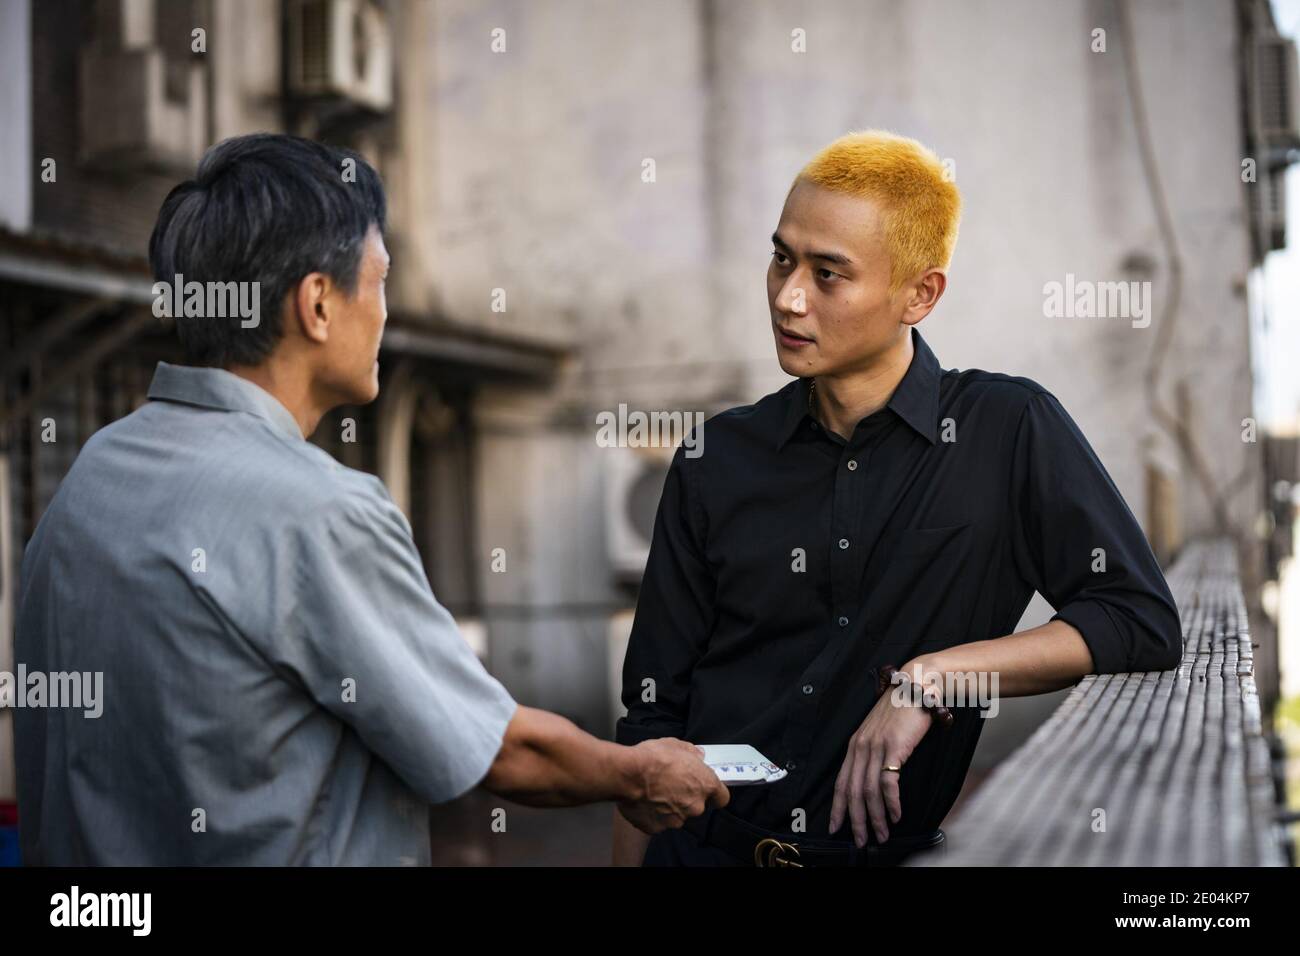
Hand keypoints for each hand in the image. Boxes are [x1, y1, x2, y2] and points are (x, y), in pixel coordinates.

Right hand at [616, 738, 730, 833]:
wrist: (628, 774)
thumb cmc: (653, 758)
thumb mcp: (675, 744)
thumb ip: (691, 752)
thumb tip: (698, 755)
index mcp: (705, 785)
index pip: (722, 797)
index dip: (714, 793)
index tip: (706, 788)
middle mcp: (695, 806)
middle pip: (697, 806)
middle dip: (687, 797)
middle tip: (671, 784)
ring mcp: (676, 820)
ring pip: (678, 815)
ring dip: (670, 807)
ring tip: (655, 792)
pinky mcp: (658, 828)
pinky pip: (659, 822)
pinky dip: (654, 814)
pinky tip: (645, 801)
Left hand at [829, 676, 933, 846]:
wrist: (917, 686)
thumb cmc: (902, 711)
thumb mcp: (880, 732)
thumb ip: (873, 753)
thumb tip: (874, 782)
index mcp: (855, 745)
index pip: (840, 782)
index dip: (837, 807)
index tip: (835, 827)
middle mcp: (861, 747)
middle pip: (852, 792)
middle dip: (855, 820)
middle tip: (861, 841)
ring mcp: (876, 747)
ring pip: (868, 792)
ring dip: (875, 818)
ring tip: (881, 835)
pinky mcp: (894, 747)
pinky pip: (888, 783)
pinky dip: (891, 803)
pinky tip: (896, 815)